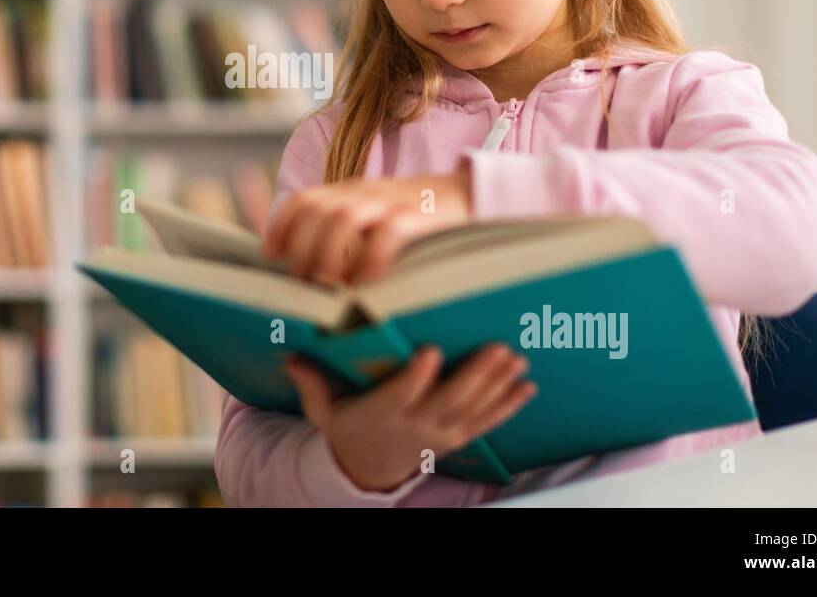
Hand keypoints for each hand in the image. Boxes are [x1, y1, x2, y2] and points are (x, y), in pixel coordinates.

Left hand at [261, 170, 473, 285]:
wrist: (472, 193)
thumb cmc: (418, 215)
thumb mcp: (375, 214)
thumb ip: (346, 230)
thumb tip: (311, 265)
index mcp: (351, 191)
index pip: (305, 199)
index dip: (282, 225)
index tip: (271, 254)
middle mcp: (366, 192)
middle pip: (319, 210)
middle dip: (302, 245)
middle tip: (302, 279)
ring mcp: (392, 201)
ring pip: (345, 217)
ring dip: (329, 251)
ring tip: (328, 282)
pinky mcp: (419, 215)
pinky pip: (388, 231)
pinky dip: (372, 256)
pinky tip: (367, 280)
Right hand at [284, 343, 534, 492]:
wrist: (367, 469)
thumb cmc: (346, 427)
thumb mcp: (322, 409)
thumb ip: (311, 382)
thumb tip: (289, 356)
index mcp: (383, 412)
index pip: (403, 392)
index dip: (418, 374)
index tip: (431, 349)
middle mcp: (416, 425)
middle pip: (450, 400)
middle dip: (476, 375)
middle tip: (498, 347)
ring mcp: (440, 434)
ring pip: (473, 410)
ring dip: (497, 385)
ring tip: (517, 359)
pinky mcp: (456, 439)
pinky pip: (486, 423)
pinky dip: (508, 406)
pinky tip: (527, 387)